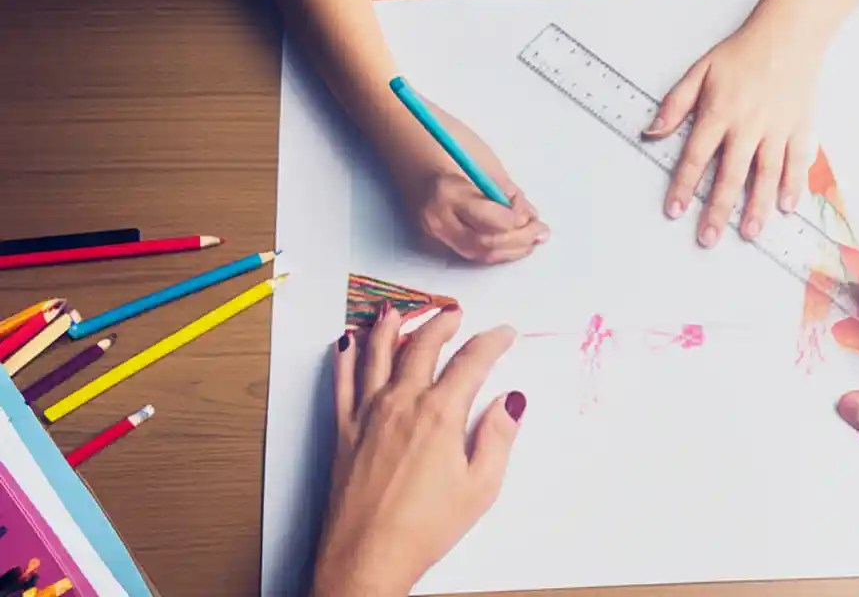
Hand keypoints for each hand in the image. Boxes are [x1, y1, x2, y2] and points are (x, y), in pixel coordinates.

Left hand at [313, 304, 525, 595]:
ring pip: (377, 352)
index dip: (492, 341)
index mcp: (440, 414)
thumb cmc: (425, 528)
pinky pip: (342, 381)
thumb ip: (498, 437)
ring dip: (392, 326)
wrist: (368, 555)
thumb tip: (510, 401)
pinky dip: (345, 356)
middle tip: (453, 313)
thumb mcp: (481, 487)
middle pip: (423, 345)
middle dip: (442, 322)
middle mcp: (402, 402)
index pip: (472, 361)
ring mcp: (368, 413)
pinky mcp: (344, 429)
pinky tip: (347, 342)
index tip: (504, 334)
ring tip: (400, 310)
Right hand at [385, 101, 549, 263]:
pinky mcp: (429, 231)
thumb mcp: (480, 158)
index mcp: (449, 193)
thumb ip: (505, 191)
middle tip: (541, 232)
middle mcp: (437, 218)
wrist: (397, 130)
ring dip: (508, 250)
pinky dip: (491, 247)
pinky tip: (508, 239)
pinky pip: (466, 249)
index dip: (518, 220)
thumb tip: (528, 215)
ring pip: (476, 255)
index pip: (494, 224)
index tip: (528, 208)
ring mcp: (429, 228)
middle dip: (519, 242)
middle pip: (486, 246)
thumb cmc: (439, 134)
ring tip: (530, 239)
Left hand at [645, 19, 820, 246]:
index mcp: (719, 111)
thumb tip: (652, 132)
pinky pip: (797, 162)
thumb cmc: (742, 52)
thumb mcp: (700, 71)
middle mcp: (748, 124)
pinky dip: (794, 185)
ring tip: (748, 232)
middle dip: (717, 209)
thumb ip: (675, 104)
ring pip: (766, 174)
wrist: (788, 33)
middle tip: (708, 238)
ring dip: (757, 206)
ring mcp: (777, 128)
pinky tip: (786, 207)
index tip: (674, 210)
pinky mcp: (799, 128)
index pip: (696, 156)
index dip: (683, 185)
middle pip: (730, 174)